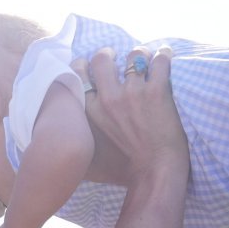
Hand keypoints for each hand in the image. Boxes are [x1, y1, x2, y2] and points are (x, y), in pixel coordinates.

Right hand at [72, 45, 187, 186]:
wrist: (154, 174)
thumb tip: (63, 135)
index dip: (85, 64)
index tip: (93, 65)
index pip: (78, 73)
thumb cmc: (122, 170)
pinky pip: (159, 61)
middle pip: (102, 58)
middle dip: (109, 53)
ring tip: (146, 57)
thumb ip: (78, 137)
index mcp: (89, 111)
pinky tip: (165, 56)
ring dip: (140, 54)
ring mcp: (132, 93)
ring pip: (134, 55)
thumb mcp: (88, 155)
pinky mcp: (157, 92)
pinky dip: (163, 56)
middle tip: (117, 56)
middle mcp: (108, 98)